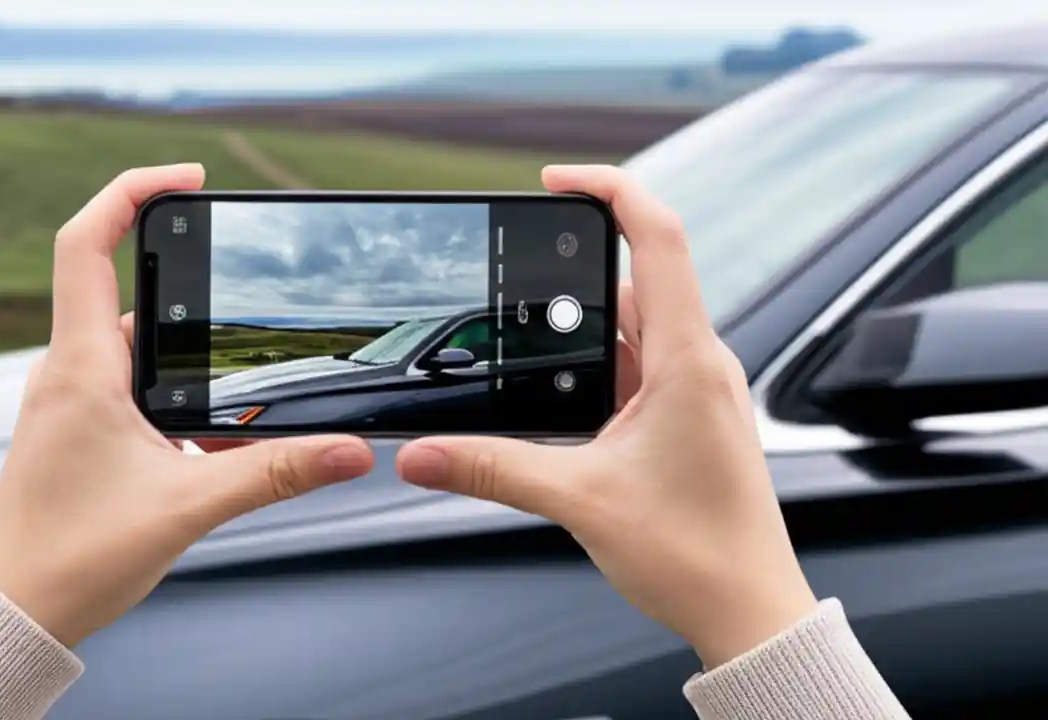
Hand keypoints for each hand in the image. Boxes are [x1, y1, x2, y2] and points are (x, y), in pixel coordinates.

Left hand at [0, 165, 373, 646]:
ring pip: (137, 346)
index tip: (189, 177)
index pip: (88, 245)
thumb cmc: (72, 560)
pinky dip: (177, 392)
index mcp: (82, 368)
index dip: (133, 192)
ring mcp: (71, 401)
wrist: (15, 613)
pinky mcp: (80, 431)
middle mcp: (70, 372)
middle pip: (127, 288)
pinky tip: (217, 433)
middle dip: (190, 282)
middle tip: (244, 277)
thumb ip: (277, 472)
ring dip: (190, 351)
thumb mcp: (190, 507)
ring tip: (245, 373)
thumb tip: (350, 450)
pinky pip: (132, 386)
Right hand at [396, 164, 815, 666]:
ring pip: (637, 326)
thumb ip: (492, 469)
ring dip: (585, 329)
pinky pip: (642, 366)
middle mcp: (700, 363)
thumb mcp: (578, 500)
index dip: (610, 190)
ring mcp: (699, 390)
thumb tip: (423, 453)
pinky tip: (564, 395)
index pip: (659, 238)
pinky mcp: (691, 417)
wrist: (748, 612)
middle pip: (637, 278)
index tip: (557, 181)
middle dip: (575, 272)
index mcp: (687, 360)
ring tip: (532, 345)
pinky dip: (600, 366)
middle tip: (517, 279)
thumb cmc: (696, 555)